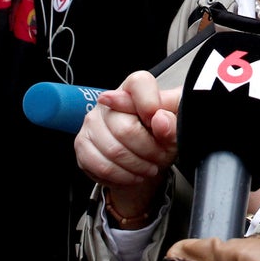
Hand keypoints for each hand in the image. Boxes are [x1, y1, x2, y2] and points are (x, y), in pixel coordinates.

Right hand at [74, 70, 179, 218]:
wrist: (146, 158)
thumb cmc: (161, 136)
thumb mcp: (176, 128)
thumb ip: (174, 122)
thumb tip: (161, 119)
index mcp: (134, 89)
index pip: (139, 83)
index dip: (151, 105)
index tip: (160, 124)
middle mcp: (108, 102)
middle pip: (126, 129)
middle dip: (148, 150)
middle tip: (158, 155)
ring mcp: (92, 123)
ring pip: (114, 151)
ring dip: (136, 167)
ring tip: (148, 167)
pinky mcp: (83, 144)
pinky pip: (100, 166)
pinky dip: (121, 176)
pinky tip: (132, 174)